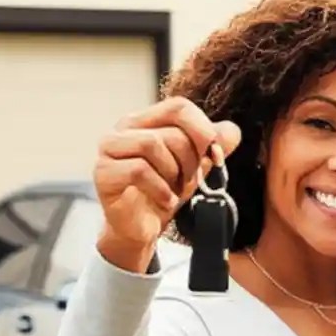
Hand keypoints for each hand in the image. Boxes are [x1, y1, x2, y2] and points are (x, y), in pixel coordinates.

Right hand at [94, 97, 241, 263]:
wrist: (140, 228)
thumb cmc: (164, 191)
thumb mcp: (195, 167)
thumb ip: (214, 146)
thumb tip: (232, 130)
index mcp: (146, 120)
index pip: (179, 107)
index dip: (203, 130)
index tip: (215, 156)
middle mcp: (124, 129)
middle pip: (171, 132)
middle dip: (190, 162)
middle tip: (188, 182)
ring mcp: (109, 150)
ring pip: (152, 145)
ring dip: (174, 174)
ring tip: (175, 191)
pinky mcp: (103, 174)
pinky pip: (138, 170)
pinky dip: (160, 189)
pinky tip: (166, 201)